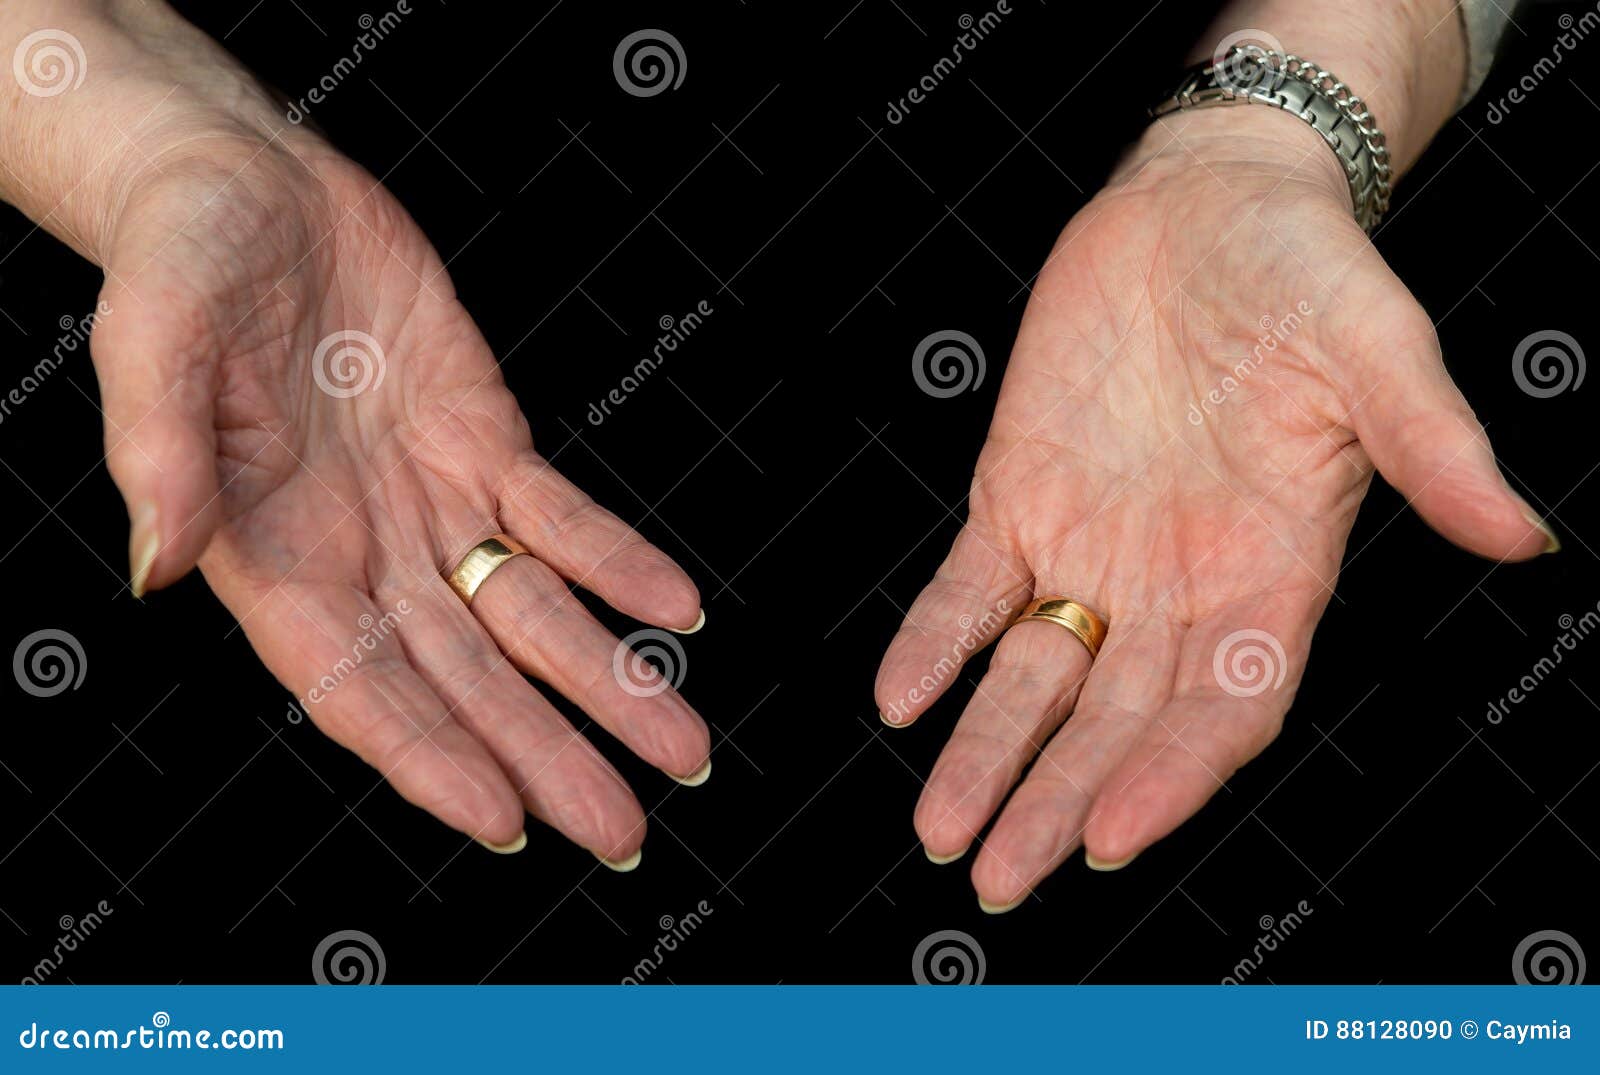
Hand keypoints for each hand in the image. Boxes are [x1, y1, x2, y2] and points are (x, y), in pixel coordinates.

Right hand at [12, 3, 710, 861]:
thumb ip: (160, 455)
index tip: (503, 818)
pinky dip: (619, 563)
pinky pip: (560, 516)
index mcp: (271, 556)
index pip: (359, 684)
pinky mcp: (484, 440)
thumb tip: (157, 564)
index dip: (429, 756)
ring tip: (679, 746)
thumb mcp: (152, 340)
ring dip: (606, 682)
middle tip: (621, 831)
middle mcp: (362, 551)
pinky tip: (676, 609)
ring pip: (530, 615)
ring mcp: (431, 501)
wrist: (248, 183)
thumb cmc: (181, 259)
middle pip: (466, 679)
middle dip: (545, 754)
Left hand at [874, 105, 1553, 910]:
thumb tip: (1520, 535)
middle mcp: (1178, 583)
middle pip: (1114, 721)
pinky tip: (901, 697)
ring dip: (987, 752)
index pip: (1222, 705)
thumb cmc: (1303, 270)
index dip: (1169, 774)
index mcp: (1272, 571)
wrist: (1206, 202)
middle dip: (1058, 800)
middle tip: (1000, 877)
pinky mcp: (1021, 496)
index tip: (1112, 835)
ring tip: (942, 831)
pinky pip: (969, 589)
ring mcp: (1094, 547)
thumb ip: (1431, 445)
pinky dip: (935, 642)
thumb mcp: (1377, 346)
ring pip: (1034, 678)